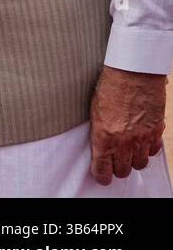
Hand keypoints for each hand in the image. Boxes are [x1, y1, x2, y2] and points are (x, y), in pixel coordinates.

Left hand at [88, 65, 166, 184]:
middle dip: (117, 168)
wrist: (132, 73)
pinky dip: (147, 149)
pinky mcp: (156, 131)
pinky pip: (153, 151)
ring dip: (133, 160)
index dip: (102, 175)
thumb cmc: (109, 87)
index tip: (101, 176)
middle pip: (123, 170)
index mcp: (104, 136)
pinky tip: (141, 141)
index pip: (103, 168)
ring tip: (128, 151)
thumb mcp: (95, 111)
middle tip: (114, 162)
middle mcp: (124, 141)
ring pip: (140, 163)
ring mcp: (142, 137)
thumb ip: (99, 131)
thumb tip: (101, 146)